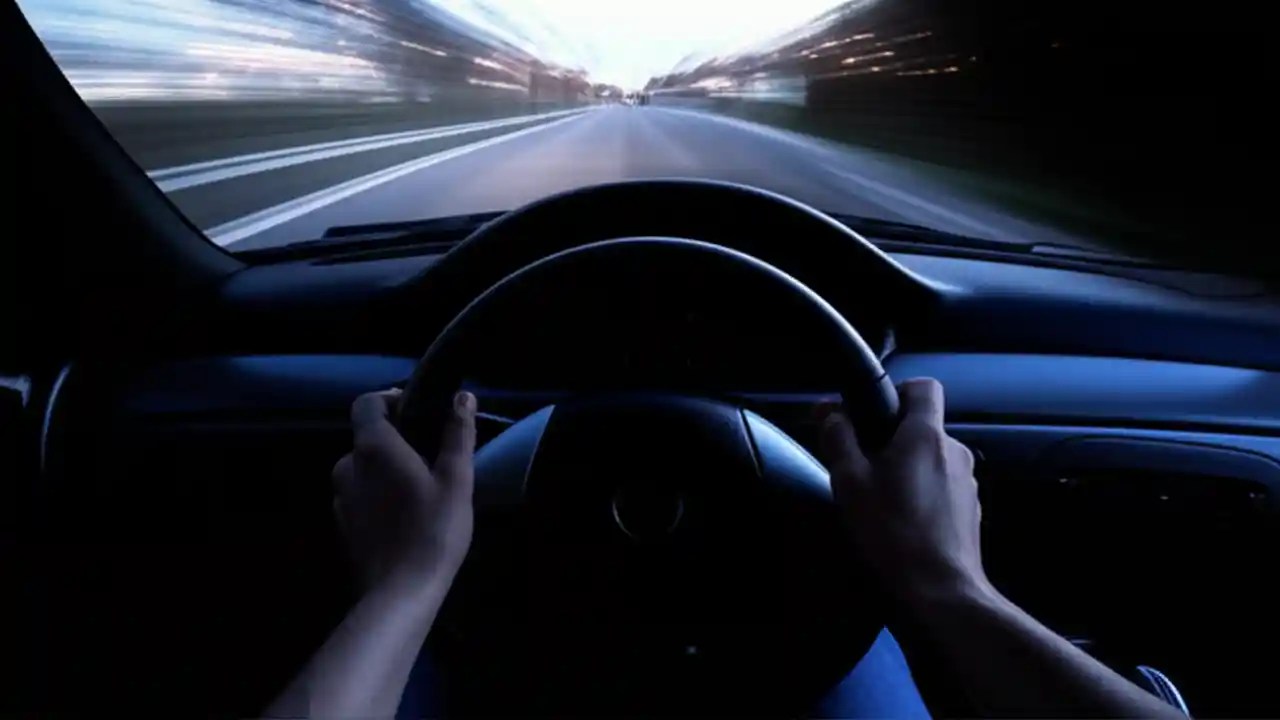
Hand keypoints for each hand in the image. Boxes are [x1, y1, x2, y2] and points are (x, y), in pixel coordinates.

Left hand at [332, 389, 476, 591]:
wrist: (401, 592)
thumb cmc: (433, 530)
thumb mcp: (456, 479)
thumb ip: (457, 434)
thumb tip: (462, 396)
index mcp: (373, 448)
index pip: (366, 403)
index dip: (389, 400)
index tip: (417, 411)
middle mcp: (347, 467)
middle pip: (366, 438)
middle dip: (394, 439)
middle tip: (430, 456)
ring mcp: (340, 498)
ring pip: (362, 469)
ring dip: (385, 469)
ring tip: (420, 488)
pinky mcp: (342, 525)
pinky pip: (359, 496)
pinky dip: (377, 495)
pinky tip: (405, 515)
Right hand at [817, 378, 987, 604]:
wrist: (939, 592)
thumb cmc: (891, 533)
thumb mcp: (849, 482)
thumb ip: (838, 438)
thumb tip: (831, 412)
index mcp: (926, 435)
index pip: (923, 387)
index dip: (896, 392)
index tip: (872, 416)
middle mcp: (955, 451)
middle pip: (923, 427)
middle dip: (893, 440)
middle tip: (862, 467)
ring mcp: (969, 483)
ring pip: (932, 460)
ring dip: (908, 471)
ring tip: (880, 502)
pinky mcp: (971, 512)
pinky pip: (942, 488)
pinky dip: (923, 496)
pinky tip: (902, 524)